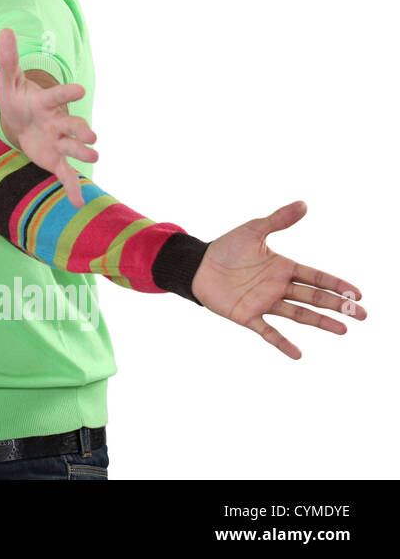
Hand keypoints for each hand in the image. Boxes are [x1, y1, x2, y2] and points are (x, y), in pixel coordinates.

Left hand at [0, 28, 97, 206]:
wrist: (20, 119)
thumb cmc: (17, 98)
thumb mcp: (8, 81)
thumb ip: (8, 59)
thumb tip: (4, 31)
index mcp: (44, 102)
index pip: (55, 96)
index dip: (66, 93)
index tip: (79, 89)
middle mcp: (56, 122)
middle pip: (71, 125)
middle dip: (80, 130)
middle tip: (91, 135)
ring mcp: (58, 142)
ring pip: (73, 148)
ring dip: (83, 153)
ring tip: (94, 157)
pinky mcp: (54, 159)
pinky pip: (66, 174)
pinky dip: (72, 188)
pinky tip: (78, 203)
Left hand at [193, 201, 365, 358]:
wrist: (197, 265)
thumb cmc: (226, 248)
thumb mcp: (253, 230)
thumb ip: (278, 220)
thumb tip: (304, 204)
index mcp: (283, 268)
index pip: (317, 277)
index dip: (337, 285)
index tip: (358, 294)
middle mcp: (278, 287)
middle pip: (314, 297)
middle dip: (338, 306)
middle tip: (361, 315)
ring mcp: (265, 302)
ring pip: (299, 315)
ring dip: (320, 322)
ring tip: (343, 330)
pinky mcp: (248, 315)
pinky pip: (267, 331)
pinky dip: (282, 343)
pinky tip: (297, 354)